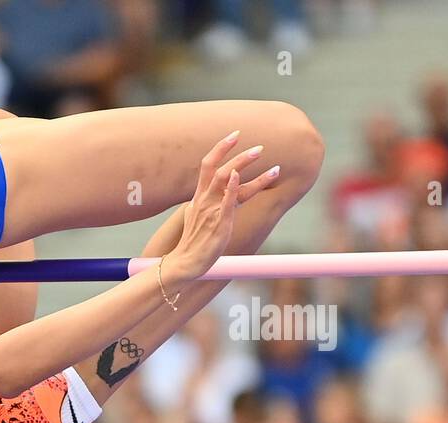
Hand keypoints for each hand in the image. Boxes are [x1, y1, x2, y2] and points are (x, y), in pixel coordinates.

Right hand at [167, 132, 279, 284]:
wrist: (184, 262)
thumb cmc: (193, 241)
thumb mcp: (196, 216)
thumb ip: (205, 202)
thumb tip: (209, 195)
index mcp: (199, 197)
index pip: (207, 165)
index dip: (221, 148)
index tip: (235, 134)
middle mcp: (204, 200)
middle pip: (218, 169)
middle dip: (239, 155)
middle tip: (259, 148)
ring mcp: (211, 211)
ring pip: (225, 180)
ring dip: (242, 165)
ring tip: (262, 156)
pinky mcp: (219, 224)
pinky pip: (226, 202)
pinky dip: (231, 187)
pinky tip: (238, 177)